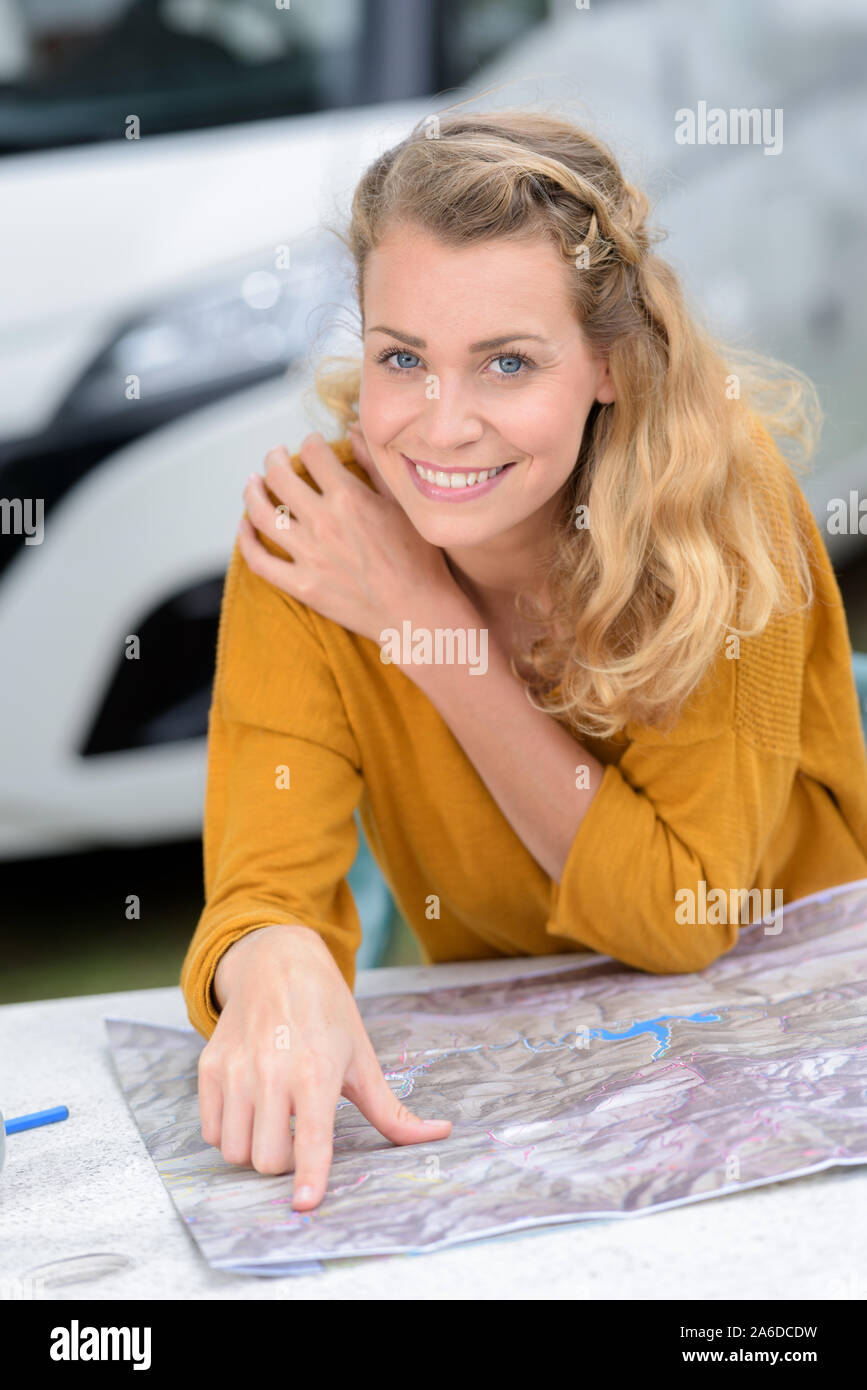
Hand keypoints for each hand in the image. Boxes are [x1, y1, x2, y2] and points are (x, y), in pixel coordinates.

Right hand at [199, 924, 451, 1208]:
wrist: (276, 962)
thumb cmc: (326, 1012)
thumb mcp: (362, 1057)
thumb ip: (391, 1109)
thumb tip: (437, 1134)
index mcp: (316, 1070)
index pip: (311, 1137)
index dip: (309, 1175)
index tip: (306, 1204)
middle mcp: (271, 1071)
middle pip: (267, 1158)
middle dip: (284, 1163)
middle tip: (297, 1137)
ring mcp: (235, 1069)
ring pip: (234, 1150)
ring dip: (254, 1150)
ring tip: (273, 1122)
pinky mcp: (208, 1067)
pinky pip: (211, 1131)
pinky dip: (229, 1133)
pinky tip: (250, 1109)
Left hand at [238, 429, 457, 643]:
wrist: (416, 613)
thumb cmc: (419, 560)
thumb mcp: (403, 505)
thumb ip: (375, 465)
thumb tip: (354, 431)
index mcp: (350, 498)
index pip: (313, 453)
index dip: (310, 442)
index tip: (312, 444)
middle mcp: (324, 523)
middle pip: (279, 477)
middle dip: (273, 458)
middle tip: (275, 455)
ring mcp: (309, 556)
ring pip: (261, 513)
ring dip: (252, 492)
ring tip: (253, 482)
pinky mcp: (302, 585)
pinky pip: (260, 560)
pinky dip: (246, 540)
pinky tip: (245, 526)